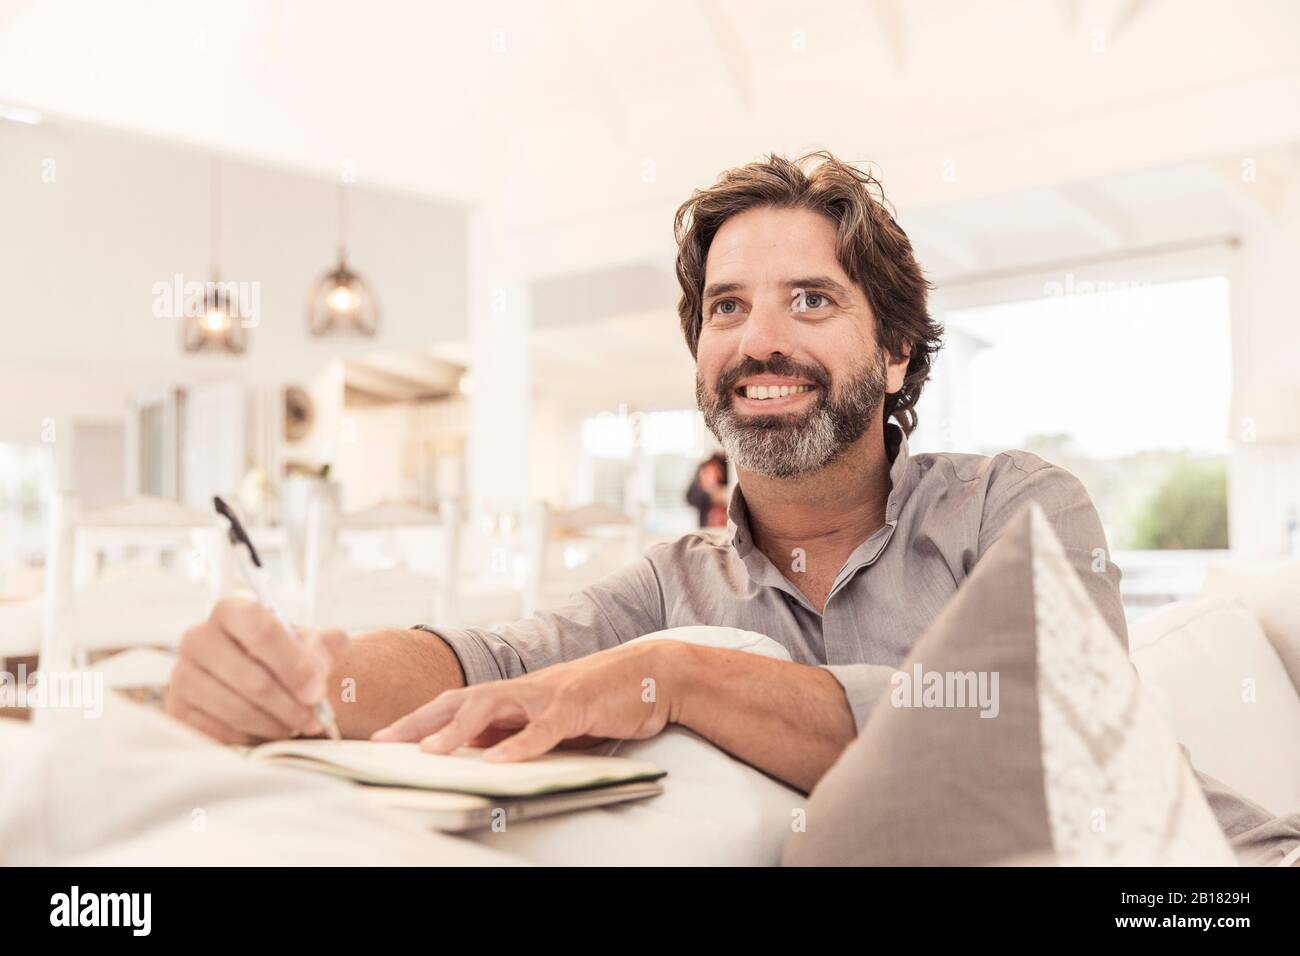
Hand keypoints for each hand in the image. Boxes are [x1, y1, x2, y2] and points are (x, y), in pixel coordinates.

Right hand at [166, 595, 347, 743]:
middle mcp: (198, 638)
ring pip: (236, 709)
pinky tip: (271, 733)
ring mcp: (181, 675)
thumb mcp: (317, 643)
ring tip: (299, 726)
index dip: (293, 663)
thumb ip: (327, 645)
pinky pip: (219, 733)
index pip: (261, 630)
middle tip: (315, 719)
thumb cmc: (292, 660)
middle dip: (290, 704)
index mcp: (231, 610)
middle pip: (250, 677)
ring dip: (275, 724)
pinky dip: (253, 738)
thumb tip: (317, 668)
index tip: (317, 690)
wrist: (267, 682)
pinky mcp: (177, 711)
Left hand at [371, 640, 685, 761]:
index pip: (456, 703)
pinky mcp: (577, 706)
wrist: (654, 673)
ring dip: (457, 729)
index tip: (384, 737)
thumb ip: (516, 728)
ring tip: (428, 750)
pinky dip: (518, 745)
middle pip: (461, 699)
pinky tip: (496, 761)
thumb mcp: (551, 717)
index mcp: (515, 694)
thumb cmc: (604, 697)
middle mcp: (524, 689)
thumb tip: (475, 748)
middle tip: (384, 740)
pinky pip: (542, 728)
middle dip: (419, 720)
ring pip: (492, 706)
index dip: (419, 718)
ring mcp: (548, 694)